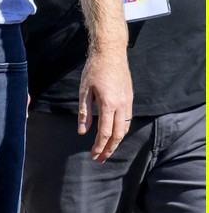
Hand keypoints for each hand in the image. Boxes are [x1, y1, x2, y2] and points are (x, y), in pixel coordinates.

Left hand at [78, 47, 132, 162]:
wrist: (111, 53)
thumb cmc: (94, 70)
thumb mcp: (84, 91)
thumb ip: (84, 112)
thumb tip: (82, 132)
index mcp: (109, 103)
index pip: (105, 132)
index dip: (99, 146)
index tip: (94, 156)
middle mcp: (122, 105)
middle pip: (118, 134)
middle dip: (109, 149)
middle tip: (101, 159)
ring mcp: (128, 102)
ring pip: (125, 128)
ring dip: (117, 141)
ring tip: (107, 150)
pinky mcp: (130, 98)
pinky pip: (128, 119)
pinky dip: (122, 130)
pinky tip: (114, 135)